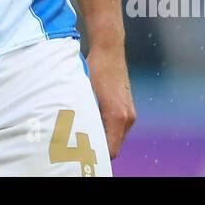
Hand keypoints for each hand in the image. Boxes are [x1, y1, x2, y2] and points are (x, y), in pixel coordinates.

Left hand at [87, 44, 134, 159]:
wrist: (109, 49)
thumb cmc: (95, 68)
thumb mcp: (86, 92)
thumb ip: (84, 115)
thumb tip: (74, 133)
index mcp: (118, 117)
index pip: (111, 151)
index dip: (96, 156)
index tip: (81, 156)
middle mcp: (128, 117)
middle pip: (114, 145)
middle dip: (97, 147)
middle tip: (78, 148)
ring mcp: (130, 112)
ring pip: (115, 135)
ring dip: (102, 137)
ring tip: (82, 133)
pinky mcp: (128, 107)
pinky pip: (117, 126)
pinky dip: (106, 127)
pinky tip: (91, 120)